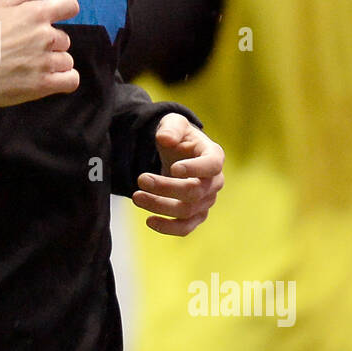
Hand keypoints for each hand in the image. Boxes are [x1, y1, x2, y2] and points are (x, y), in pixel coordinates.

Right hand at [0, 0, 80, 106]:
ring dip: (53, 65)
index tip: (56, 20)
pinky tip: (47, 80)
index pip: (70, 6)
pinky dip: (63, 81)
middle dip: (49, 45)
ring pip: (66, 61)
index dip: (65, 12)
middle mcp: (45, 36)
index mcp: (36, 13)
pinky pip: (71, 80)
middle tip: (25, 51)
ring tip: (29, 67)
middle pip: (64, 39)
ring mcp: (45, 61)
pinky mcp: (44, 84)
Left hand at [132, 112, 224, 235]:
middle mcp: (214, 181)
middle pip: (195, 191)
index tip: (173, 168)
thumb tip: (165, 139)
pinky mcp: (196, 215)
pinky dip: (168, 227)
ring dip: (160, 206)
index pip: (211, 165)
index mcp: (214, 156)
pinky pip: (186, 227)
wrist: (176, 154)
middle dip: (166, 188)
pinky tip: (149, 221)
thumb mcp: (173, 123)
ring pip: (187, 211)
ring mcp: (206, 200)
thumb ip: (171, 128)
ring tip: (136, 197)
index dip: (195, 169)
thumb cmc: (177, 136)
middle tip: (141, 179)